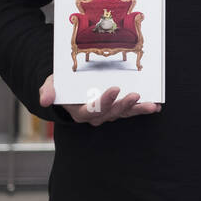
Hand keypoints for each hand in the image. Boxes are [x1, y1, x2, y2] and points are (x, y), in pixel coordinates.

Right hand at [40, 74, 159, 125]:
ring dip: (138, 109)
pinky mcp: (118, 109)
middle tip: (135, 95)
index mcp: (80, 111)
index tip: (115, 89)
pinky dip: (143, 109)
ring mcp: (108, 113)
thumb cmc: (62, 85)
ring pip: (124, 113)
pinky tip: (155, 106)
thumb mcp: (51, 85)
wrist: (70, 88)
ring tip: (151, 105)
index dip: (104, 101)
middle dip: (124, 105)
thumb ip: (48, 91)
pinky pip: (131, 111)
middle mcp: (96, 116)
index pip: (93, 110)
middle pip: (112, 112)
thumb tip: (45, 99)